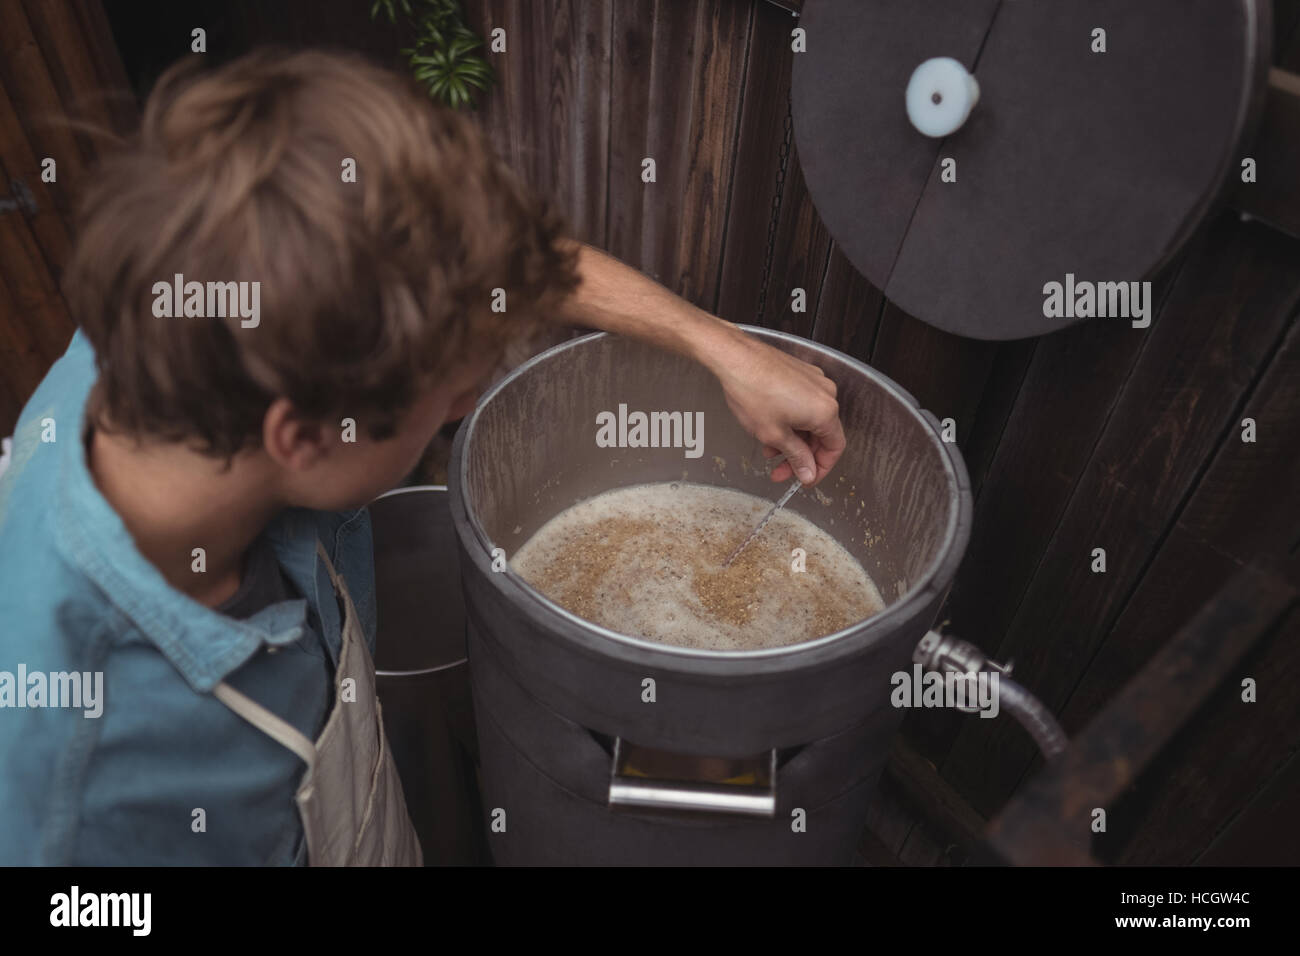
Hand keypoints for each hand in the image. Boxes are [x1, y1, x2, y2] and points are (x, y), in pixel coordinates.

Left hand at [704, 327, 845, 485]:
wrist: (735, 358)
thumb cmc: (752, 391)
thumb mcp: (775, 435)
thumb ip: (796, 457)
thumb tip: (808, 472)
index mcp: (825, 411)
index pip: (835, 448)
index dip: (821, 468)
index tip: (806, 478)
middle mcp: (826, 394)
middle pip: (821, 435)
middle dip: (800, 456)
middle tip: (780, 470)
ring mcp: (814, 381)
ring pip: (810, 420)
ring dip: (792, 439)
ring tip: (769, 449)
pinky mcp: (801, 373)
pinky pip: (802, 404)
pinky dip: (790, 420)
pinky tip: (770, 428)